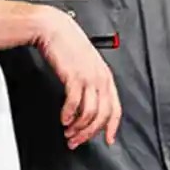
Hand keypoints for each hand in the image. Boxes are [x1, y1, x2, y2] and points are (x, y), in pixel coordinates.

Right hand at [33, 6, 121, 148]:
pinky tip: (63, 119)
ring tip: (68, 131)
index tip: (108, 140)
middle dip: (89, 133)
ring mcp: (89, 77)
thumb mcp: (85, 65)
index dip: (112, 127)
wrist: (53, 28)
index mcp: (106, 76)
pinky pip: (74, 103)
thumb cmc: (67, 44)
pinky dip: (69, 115)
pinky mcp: (74, 76)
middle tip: (77, 140)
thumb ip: (90, 83)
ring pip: (89, 113)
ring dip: (78, 127)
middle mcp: (100, 78)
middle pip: (102, 115)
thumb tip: (86, 105)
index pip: (115, 108)